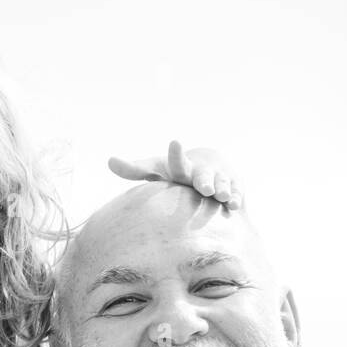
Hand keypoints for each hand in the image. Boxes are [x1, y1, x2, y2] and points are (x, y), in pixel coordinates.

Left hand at [108, 140, 242, 209]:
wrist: (210, 168)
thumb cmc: (176, 173)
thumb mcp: (157, 171)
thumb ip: (135, 168)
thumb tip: (109, 161)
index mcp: (181, 168)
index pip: (175, 162)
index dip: (175, 154)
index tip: (175, 142)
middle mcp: (202, 171)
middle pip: (202, 175)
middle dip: (204, 180)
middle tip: (203, 187)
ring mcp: (219, 179)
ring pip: (221, 184)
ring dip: (222, 189)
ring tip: (220, 195)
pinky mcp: (234, 187)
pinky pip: (236, 193)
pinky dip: (235, 197)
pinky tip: (234, 204)